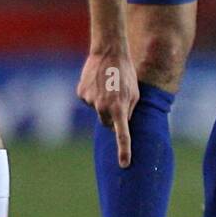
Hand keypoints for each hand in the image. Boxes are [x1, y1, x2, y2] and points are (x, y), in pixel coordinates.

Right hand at [76, 49, 138, 167]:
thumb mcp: (134, 93)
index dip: (124, 150)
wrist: (108, 52)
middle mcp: (103, 107)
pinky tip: (98, 82)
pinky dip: (93, 94)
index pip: (122, 135)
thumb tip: (120, 125)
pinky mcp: (81, 94)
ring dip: (102, 102)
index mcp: (120, 108)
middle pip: (106, 123)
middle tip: (116, 99)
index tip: (124, 164)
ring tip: (108, 85)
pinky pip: (88, 101)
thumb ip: (129, 111)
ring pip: (97, 110)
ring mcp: (90, 101)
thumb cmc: (125, 73)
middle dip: (112, 116)